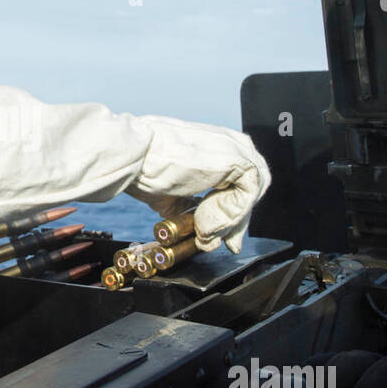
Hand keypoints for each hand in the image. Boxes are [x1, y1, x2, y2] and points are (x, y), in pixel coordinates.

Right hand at [125, 115, 270, 253]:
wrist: (136, 155)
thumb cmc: (146, 167)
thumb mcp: (175, 191)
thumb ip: (193, 206)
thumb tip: (203, 231)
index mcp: (220, 146)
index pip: (241, 183)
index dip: (234, 213)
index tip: (224, 238)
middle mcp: (232, 144)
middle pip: (251, 189)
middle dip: (237, 221)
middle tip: (223, 243)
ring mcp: (238, 150)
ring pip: (250, 195)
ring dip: (230, 221)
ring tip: (204, 233)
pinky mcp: (239, 161)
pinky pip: (246, 196)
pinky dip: (229, 216)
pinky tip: (205, 225)